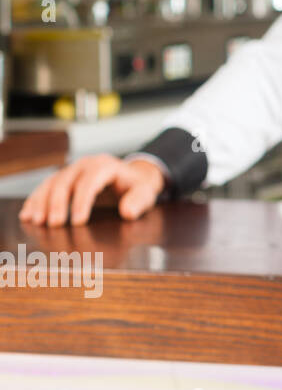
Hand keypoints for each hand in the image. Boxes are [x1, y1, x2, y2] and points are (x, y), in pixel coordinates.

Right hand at [19, 155, 166, 225]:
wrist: (133, 176)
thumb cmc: (138, 185)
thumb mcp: (146, 192)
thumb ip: (138, 201)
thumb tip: (128, 212)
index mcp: (105, 166)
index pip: (90, 182)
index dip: (82, 201)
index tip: (78, 222)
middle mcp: (85, 165)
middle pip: (66, 181)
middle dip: (58, 203)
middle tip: (55, 225)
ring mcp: (72, 170)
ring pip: (52, 183)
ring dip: (42, 202)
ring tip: (36, 221)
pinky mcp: (63, 178)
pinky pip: (45, 187)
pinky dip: (35, 200)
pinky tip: (28, 214)